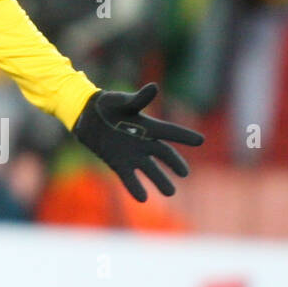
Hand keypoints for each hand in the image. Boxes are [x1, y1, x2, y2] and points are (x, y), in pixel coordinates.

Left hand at [72, 83, 203, 201]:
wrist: (87, 116)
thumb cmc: (107, 104)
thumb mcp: (122, 101)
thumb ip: (138, 99)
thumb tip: (154, 87)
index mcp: (147, 125)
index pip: (169, 132)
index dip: (184, 136)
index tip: (200, 141)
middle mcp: (143, 141)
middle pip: (163, 154)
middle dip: (174, 163)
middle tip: (184, 173)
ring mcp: (131, 154)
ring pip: (150, 170)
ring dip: (160, 180)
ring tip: (170, 193)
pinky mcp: (118, 163)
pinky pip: (129, 178)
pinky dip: (135, 188)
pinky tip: (143, 198)